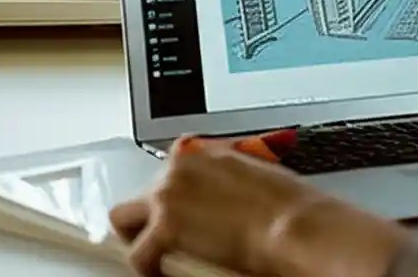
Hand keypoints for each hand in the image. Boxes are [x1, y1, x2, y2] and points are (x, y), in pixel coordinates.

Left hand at [110, 138, 405, 276]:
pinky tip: (161, 273)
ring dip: (137, 236)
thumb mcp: (256, 175)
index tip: (178, 211)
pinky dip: (147, 266)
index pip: (169, 168)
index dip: (172, 196)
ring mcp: (167, 195)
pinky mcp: (165, 227)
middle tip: (163, 237)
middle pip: (143, 190)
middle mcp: (179, 168)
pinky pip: (137, 253)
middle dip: (150, 214)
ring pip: (124, 216)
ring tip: (154, 256)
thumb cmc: (289, 207)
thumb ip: (229, 180)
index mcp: (201, 153)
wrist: (293, 224)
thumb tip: (227, 200)